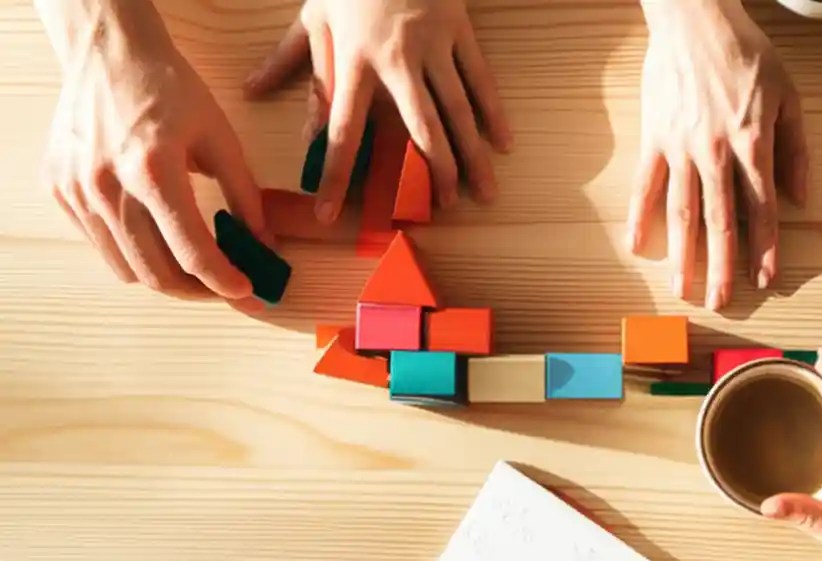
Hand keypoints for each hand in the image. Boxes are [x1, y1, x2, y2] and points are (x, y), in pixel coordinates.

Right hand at [37, 0, 267, 302]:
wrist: (108, 54)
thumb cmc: (169, 90)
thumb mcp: (220, 137)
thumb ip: (244, 194)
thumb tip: (263, 243)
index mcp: (152, 169)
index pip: (191, 250)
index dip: (223, 280)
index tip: (246, 291)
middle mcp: (106, 185)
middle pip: (155, 271)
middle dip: (196, 291)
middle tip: (224, 287)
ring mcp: (76, 191)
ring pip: (125, 267)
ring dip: (165, 278)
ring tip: (195, 268)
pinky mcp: (59, 191)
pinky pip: (101, 244)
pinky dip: (133, 253)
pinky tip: (157, 238)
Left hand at [246, 0, 512, 221]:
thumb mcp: (313, 16)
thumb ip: (289, 60)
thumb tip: (252, 91)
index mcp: (354, 59)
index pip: (341, 129)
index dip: (335, 175)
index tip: (330, 214)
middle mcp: (396, 59)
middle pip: (419, 128)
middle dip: (433, 172)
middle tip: (443, 210)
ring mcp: (433, 44)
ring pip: (457, 109)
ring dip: (471, 155)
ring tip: (482, 191)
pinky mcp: (459, 29)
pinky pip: (480, 78)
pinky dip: (494, 112)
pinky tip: (504, 143)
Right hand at [628, 0, 807, 310]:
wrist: (695, 20)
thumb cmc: (746, 54)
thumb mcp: (788, 95)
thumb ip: (795, 150)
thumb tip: (802, 198)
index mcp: (752, 143)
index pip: (761, 208)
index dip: (765, 247)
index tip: (766, 279)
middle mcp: (715, 152)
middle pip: (719, 221)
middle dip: (722, 266)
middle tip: (720, 302)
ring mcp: (680, 147)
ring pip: (682, 211)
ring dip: (682, 255)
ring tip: (681, 289)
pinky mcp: (653, 137)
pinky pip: (645, 184)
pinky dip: (640, 216)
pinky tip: (636, 245)